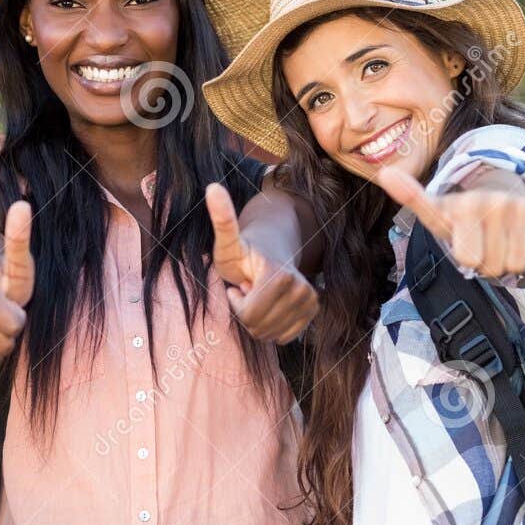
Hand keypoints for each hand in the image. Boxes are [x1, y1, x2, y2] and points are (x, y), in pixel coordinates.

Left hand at [205, 183, 318, 342]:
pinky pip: (284, 337)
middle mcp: (301, 289)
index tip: (238, 284)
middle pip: (260, 327)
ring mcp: (310, 300)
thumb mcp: (227, 240)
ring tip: (259, 294)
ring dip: (259, 319)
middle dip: (247, 312)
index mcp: (279, 276)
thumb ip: (222, 219)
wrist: (273, 250)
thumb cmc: (243, 251)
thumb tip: (211, 187)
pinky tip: (270, 305)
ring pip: (271, 334)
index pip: (249, 316)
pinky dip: (272, 326)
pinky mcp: (313, 310)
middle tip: (249, 288)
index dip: (237, 304)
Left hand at [378, 164, 524, 279]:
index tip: (463, 239)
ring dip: (507, 258)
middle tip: (483, 240)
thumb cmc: (461, 213)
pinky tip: (519, 234)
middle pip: (492, 266)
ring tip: (499, 238)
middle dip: (487, 261)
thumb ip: (411, 196)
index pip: (468, 260)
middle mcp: (496, 201)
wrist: (497, 193)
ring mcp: (522, 205)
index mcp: (466, 204)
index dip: (465, 257)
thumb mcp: (436, 209)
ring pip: (516, 263)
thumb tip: (384, 172)